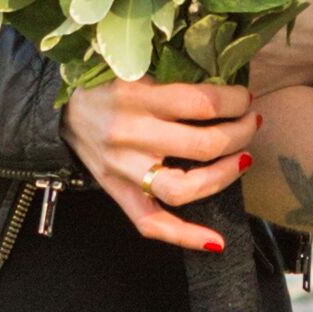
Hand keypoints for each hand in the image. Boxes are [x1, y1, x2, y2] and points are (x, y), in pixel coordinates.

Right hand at [61, 72, 254, 258]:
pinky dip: (184, 236)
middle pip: (202, 146)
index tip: (245, 98)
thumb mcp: (136, 70)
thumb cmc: (106, 87)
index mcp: (138, 97)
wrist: (60, 114)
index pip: (202, 104)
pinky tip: (216, 241)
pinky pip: (151, 223)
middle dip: (240, 134)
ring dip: (224, 177)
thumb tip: (228, 88)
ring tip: (242, 158)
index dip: (234, 102)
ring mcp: (123, 170)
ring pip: (183, 188)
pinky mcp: (117, 193)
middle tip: (251, 124)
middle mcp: (131, 135)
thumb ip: (174, 80)